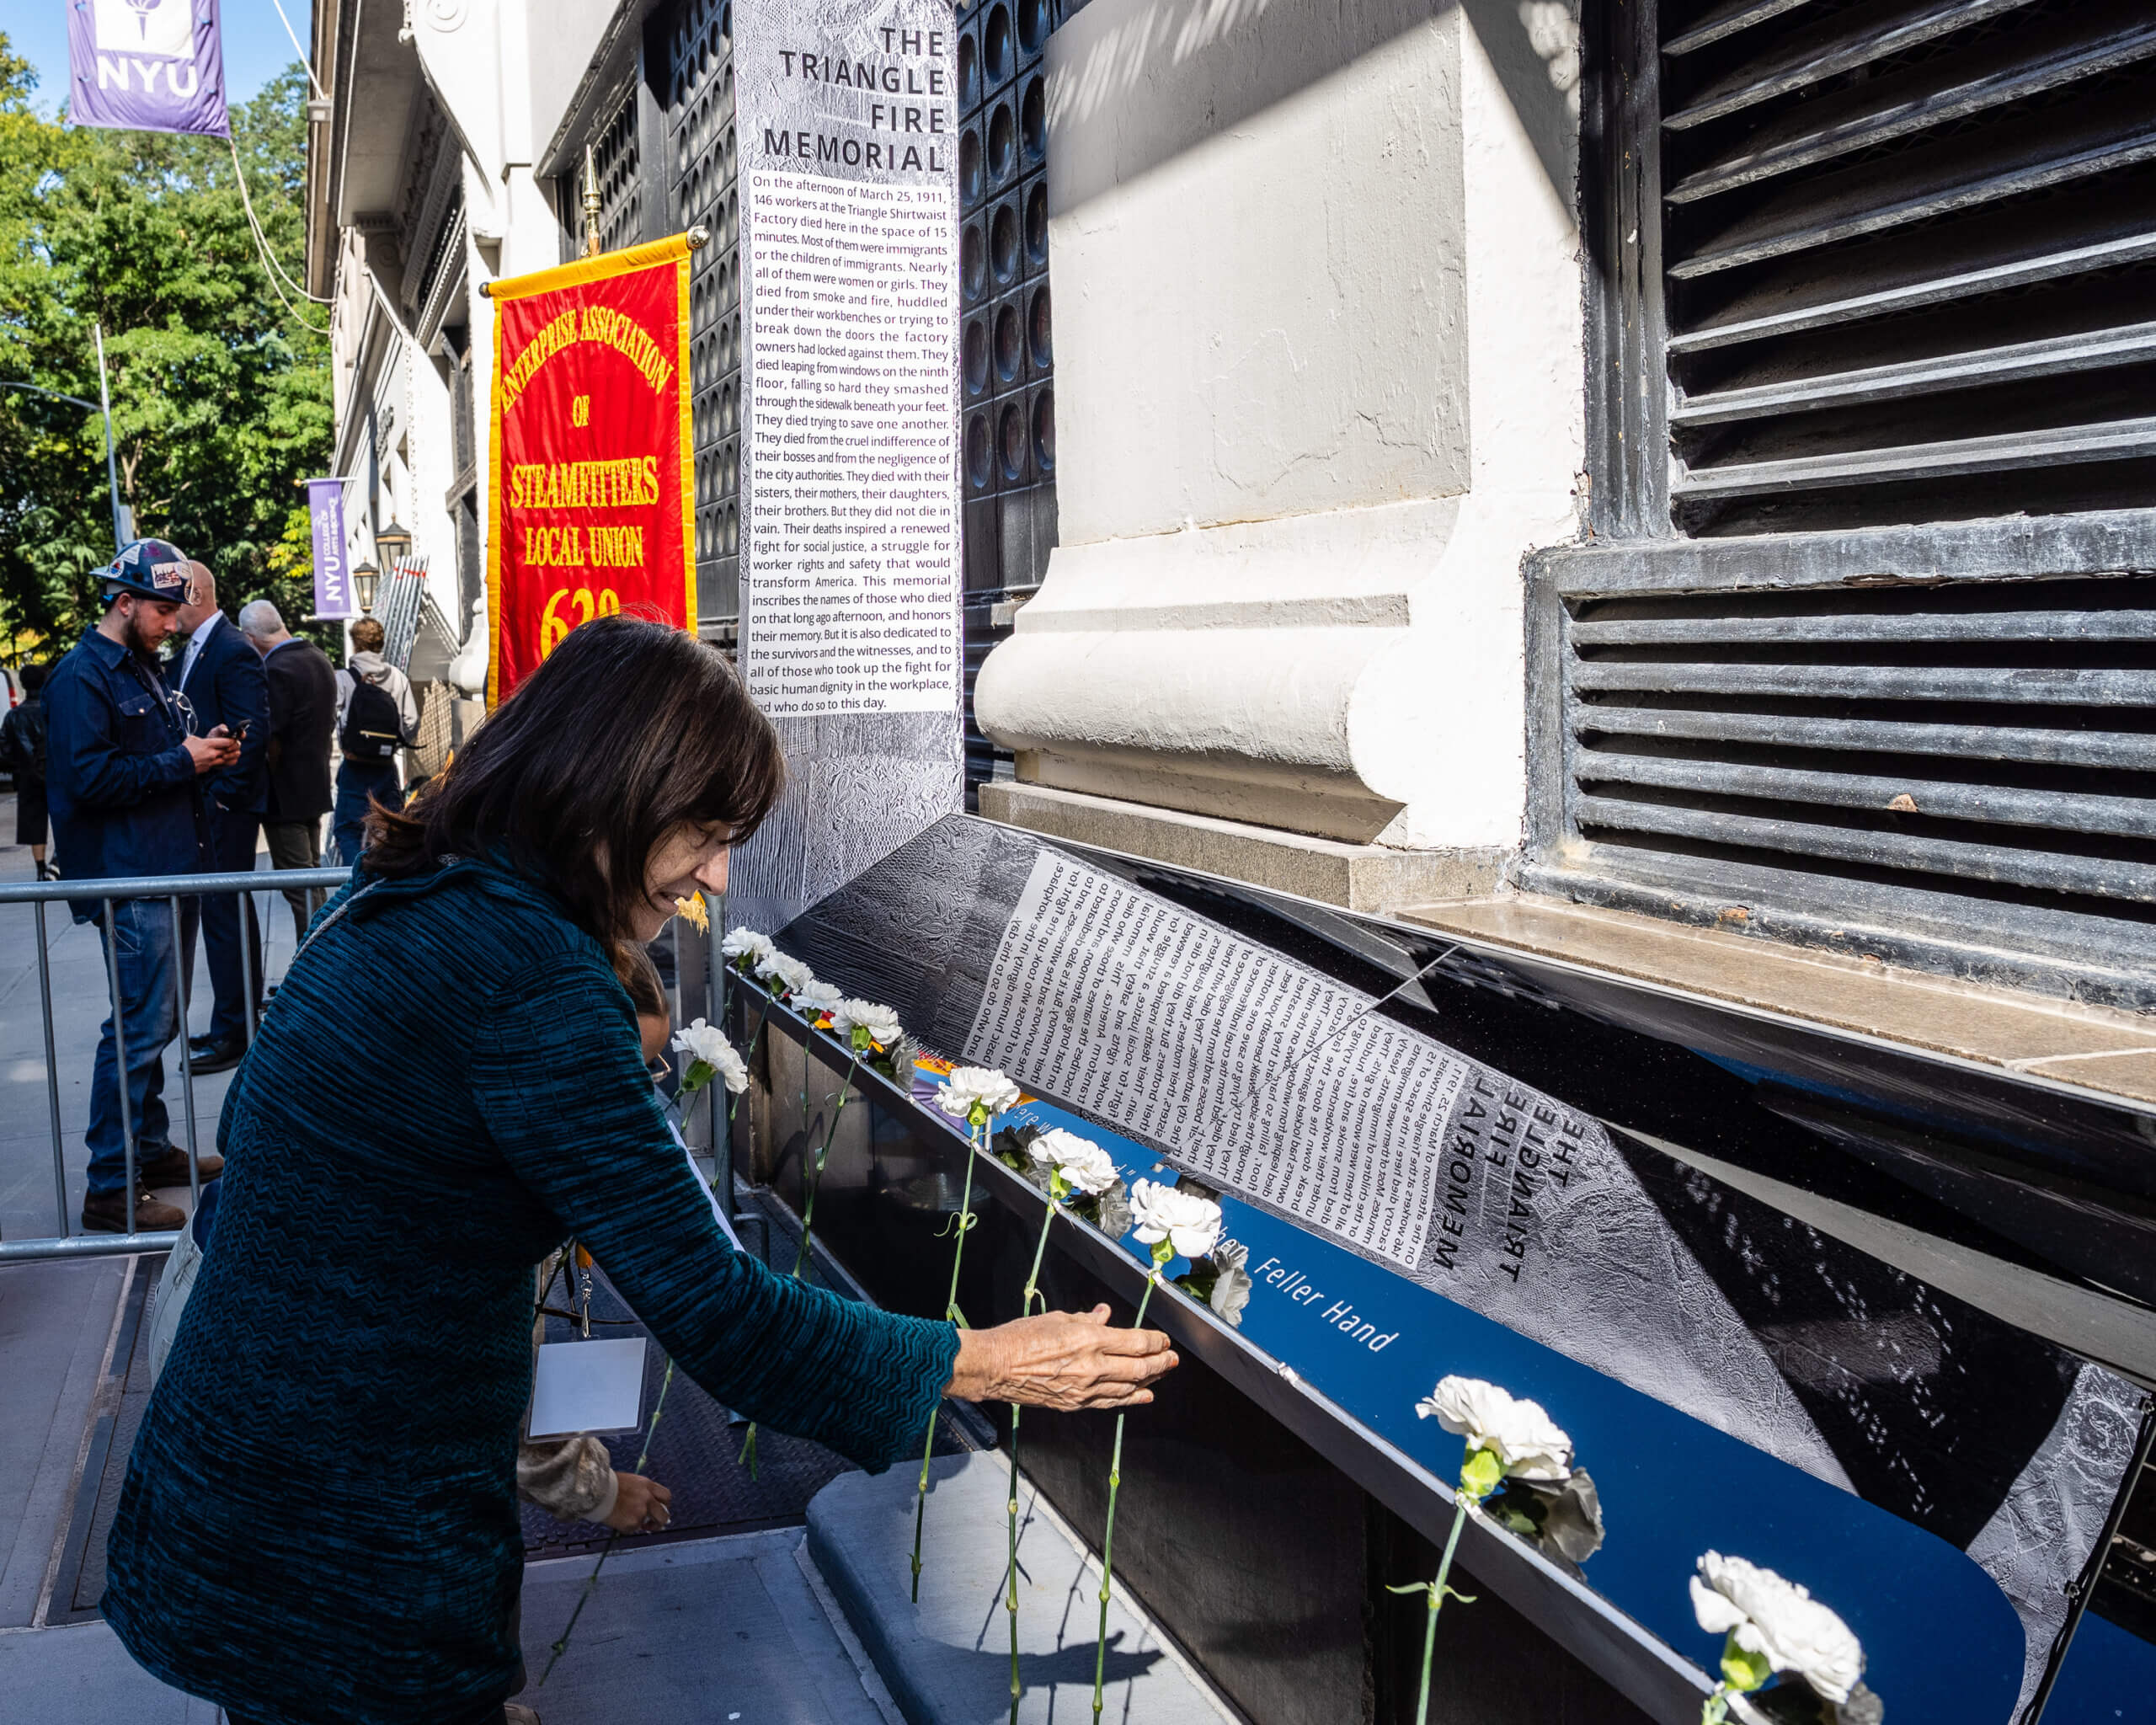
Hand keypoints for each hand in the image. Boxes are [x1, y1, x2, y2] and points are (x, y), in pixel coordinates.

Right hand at [185, 730, 239, 774]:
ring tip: (225, 754)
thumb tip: (203, 740)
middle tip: (229, 747)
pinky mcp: (209, 768)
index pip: (226, 742)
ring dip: (226, 756)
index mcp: (208, 744)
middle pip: (227, 751)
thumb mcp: (192, 739)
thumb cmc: (184, 750)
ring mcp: (211, 761)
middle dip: (230, 749)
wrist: (178, 763)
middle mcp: (212, 753)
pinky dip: (219, 762)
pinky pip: (218, 765)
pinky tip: (218, 760)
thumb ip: (201, 739)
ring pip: (225, 759)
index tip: (231, 740)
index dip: (231, 741)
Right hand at [604, 1471, 672, 1533]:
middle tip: (652, 1525)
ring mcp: (641, 1511)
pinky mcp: (633, 1523)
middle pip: (664, 1515)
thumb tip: (648, 1504)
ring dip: (639, 1524)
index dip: (664, 1505)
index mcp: (648, 1485)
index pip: (666, 1496)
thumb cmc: (609, 1485)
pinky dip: (626, 1527)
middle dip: (660, 1522)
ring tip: (625, 1519)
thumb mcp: (631, 1482)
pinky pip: (632, 1529)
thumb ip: (642, 1492)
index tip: (660, 1510)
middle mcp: (648, 1498)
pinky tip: (616, 1519)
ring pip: (647, 1524)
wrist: (597, 1491)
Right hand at [946, 1304, 1177, 1410]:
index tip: (1164, 1340)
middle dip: (1161, 1362)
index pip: (1135, 1342)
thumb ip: (1085, 1318)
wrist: (994, 1367)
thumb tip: (1104, 1314)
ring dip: (1150, 1380)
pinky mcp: (1074, 1404)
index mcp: (1088, 1339)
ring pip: (1128, 1386)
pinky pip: (1110, 1402)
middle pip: (1139, 1367)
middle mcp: (1092, 1366)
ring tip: (1162, 1373)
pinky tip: (1143, 1396)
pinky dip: (1130, 1399)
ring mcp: (1084, 1389)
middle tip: (1173, 1358)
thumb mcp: (1056, 1318)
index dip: (1155, 1342)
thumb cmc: (1020, 1337)